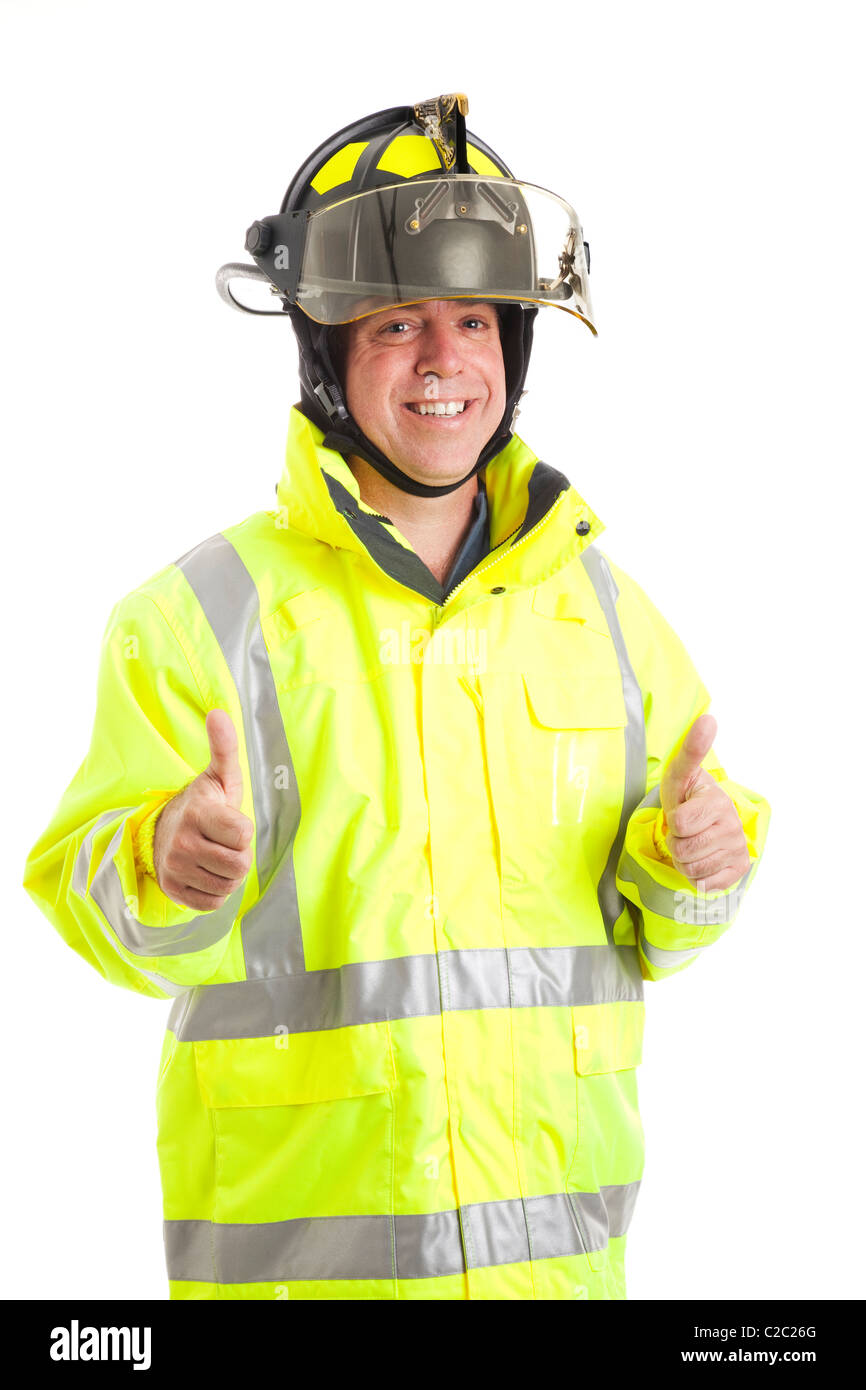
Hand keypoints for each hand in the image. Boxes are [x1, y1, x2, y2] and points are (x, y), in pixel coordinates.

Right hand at [152, 709, 253, 909]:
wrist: (162, 831)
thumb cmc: (203, 804)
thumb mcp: (218, 776)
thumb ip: (225, 747)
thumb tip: (219, 712)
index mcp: (198, 814)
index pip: (244, 836)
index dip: (243, 831)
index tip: (229, 821)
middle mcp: (182, 843)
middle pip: (239, 865)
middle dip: (238, 855)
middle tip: (224, 842)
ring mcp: (175, 869)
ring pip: (228, 886)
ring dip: (228, 874)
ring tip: (214, 854)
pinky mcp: (173, 890)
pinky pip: (214, 903)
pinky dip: (216, 891)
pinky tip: (206, 872)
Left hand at [659, 714, 749, 891]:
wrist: (706, 823)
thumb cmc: (687, 797)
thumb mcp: (681, 774)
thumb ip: (691, 749)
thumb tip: (708, 717)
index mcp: (718, 801)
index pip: (680, 823)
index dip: (673, 820)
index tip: (682, 811)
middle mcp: (733, 826)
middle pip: (682, 849)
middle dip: (676, 842)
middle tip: (685, 830)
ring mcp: (738, 850)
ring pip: (690, 869)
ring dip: (683, 860)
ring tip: (692, 843)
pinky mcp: (738, 871)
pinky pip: (703, 885)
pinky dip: (696, 876)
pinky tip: (703, 859)